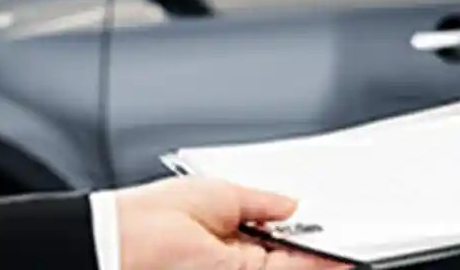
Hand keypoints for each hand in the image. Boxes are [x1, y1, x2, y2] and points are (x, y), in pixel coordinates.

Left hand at [115, 177, 350, 269]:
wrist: (109, 249)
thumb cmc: (145, 218)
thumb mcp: (216, 196)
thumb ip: (260, 203)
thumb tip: (292, 206)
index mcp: (221, 232)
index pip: (274, 238)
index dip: (305, 235)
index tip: (332, 233)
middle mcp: (226, 257)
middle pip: (284, 256)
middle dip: (316, 250)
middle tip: (349, 242)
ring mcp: (231, 266)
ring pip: (287, 265)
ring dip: (320, 260)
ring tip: (350, 251)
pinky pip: (284, 268)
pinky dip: (313, 264)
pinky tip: (336, 259)